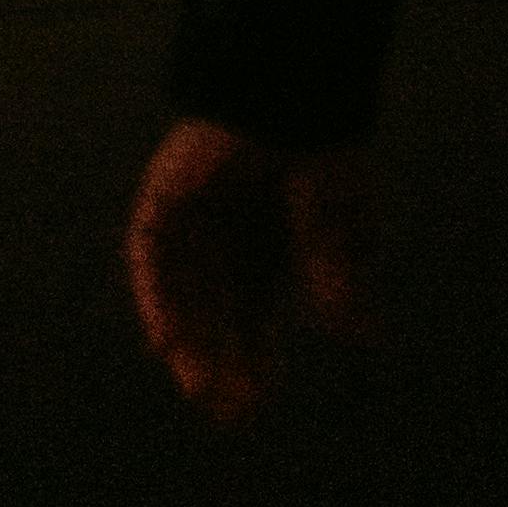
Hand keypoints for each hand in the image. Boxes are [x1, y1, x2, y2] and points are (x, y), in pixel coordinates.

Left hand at [122, 120, 374, 417]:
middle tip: (225, 414)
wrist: (287, 92)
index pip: (252, 317)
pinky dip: (154, 295)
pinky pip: (149, 251)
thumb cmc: (322, 148)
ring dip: (187, 340)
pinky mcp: (166, 193)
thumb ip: (337, 275)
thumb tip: (358, 337)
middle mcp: (225, 236)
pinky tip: (165, 339)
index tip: (253, 406)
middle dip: (220, 362)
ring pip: (181, 292)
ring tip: (198, 389)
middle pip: (215, 313)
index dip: (252, 361)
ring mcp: (192, 213)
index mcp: (268, 246)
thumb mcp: (339, 224)